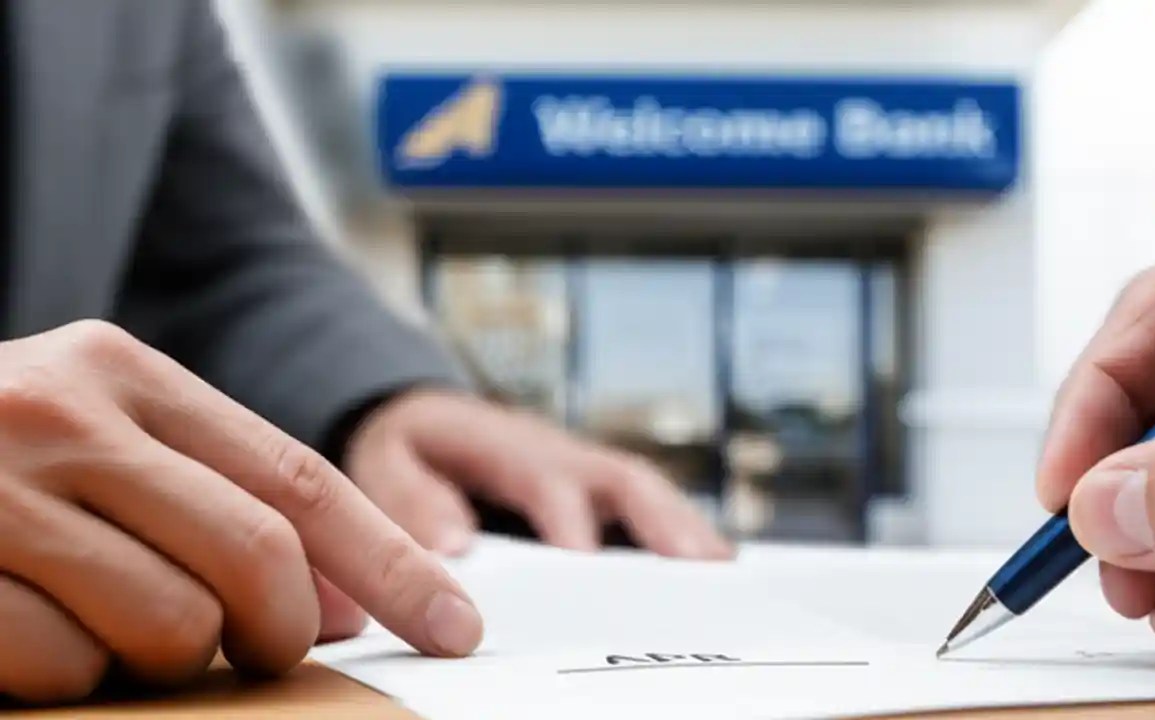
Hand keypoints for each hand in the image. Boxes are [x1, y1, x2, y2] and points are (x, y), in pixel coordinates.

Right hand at [0, 321, 481, 703]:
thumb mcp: (104, 446)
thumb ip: (220, 501)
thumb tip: (343, 603)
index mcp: (124, 372)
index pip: (301, 481)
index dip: (393, 564)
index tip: (456, 624)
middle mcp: (61, 414)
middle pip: (256, 561)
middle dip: (281, 630)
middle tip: (260, 647)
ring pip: (169, 629)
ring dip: (165, 656)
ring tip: (110, 622)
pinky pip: (63, 669)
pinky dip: (68, 675)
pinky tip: (28, 629)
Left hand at [344, 390, 733, 558]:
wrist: (424, 417)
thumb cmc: (408, 448)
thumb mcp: (384, 463)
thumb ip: (411, 500)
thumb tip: (455, 546)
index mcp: (504, 445)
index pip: (544, 478)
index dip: (569, 515)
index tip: (587, 557)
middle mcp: (558, 454)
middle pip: (620, 478)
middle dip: (660, 518)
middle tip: (696, 563)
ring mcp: (584, 470)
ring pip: (646, 492)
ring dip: (685, 528)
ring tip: (723, 573)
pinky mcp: (597, 491)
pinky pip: (648, 508)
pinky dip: (682, 533)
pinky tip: (713, 568)